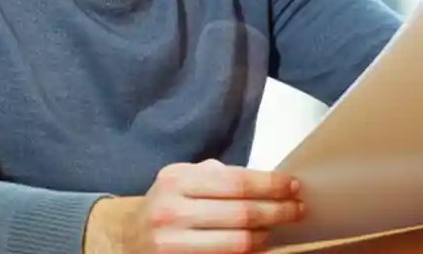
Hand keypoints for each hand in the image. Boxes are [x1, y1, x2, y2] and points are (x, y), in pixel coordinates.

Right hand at [85, 159, 305, 252]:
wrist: (124, 238)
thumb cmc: (164, 204)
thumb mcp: (180, 178)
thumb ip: (215, 175)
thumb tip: (266, 181)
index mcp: (177, 181)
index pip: (236, 182)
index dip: (271, 185)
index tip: (294, 186)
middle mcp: (172, 212)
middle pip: (241, 213)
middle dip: (277, 211)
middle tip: (298, 209)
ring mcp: (172, 245)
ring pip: (237, 244)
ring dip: (265, 236)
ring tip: (277, 228)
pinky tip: (258, 246)